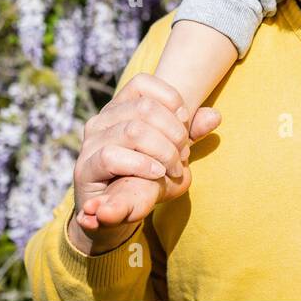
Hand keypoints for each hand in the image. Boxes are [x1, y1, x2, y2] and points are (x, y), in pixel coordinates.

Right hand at [69, 73, 220, 253]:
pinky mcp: (85, 169)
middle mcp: (101, 120)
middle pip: (145, 108)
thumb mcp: (173, 154)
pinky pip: (113, 156)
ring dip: (163, 150)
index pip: (143, 83)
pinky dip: (142, 164)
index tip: (185, 123)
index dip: (171, 99)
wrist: (116, 217)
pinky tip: (156, 172)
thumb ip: (191, 133)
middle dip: (174, 132)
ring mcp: (91, 143)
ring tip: (172, 167)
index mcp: (120, 108)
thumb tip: (215, 116)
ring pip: (133, 130)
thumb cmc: (146, 179)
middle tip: (183, 154)